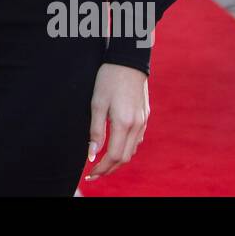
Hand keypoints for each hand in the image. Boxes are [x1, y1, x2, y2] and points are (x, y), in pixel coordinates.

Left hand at [86, 63, 148, 179]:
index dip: (102, 168)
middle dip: (109, 169)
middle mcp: (136, 126)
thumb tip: (92, 154)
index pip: (113, 156)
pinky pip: (136, 140)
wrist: (128, 61)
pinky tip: (116, 147)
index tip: (90, 174)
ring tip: (102, 164)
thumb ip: (95, 131)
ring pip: (132, 150)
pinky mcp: (145, 116)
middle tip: (94, 174)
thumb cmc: (108, 79)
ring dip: (118, 160)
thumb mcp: (97, 104)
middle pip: (124, 157)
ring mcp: (143, 122)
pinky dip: (126, 149)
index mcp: (123, 123)